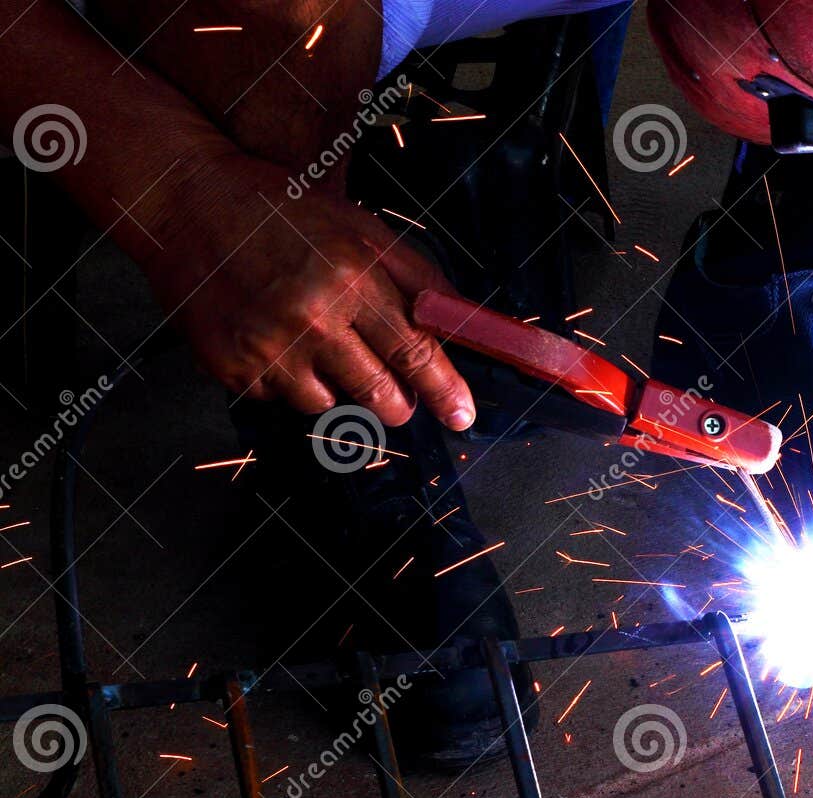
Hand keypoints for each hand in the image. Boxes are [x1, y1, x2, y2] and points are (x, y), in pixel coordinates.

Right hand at [141, 150, 473, 429]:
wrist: (187, 203)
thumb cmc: (283, 211)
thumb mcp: (361, 227)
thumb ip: (418, 279)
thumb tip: (462, 323)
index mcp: (352, 279)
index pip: (414, 352)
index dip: (444, 390)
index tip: (460, 415)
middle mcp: (312, 319)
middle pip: (380, 395)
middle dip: (397, 401)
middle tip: (394, 392)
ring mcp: (268, 349)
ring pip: (329, 404)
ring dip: (334, 384)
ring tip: (312, 337)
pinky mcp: (232, 369)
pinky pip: (279, 399)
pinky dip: (285, 378)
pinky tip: (271, 336)